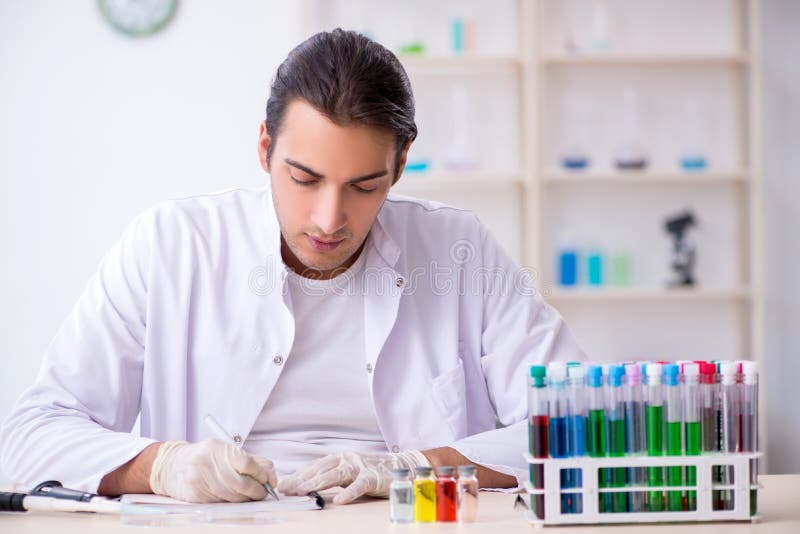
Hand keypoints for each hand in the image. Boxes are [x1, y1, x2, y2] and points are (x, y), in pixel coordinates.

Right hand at [149, 439, 276, 502]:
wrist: (172, 465)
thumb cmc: (205, 457)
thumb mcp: (226, 450)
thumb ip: (251, 460)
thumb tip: (271, 475)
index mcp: (217, 448)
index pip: (247, 463)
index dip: (262, 474)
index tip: (268, 480)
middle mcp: (206, 462)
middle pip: (241, 483)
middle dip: (257, 490)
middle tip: (263, 492)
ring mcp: (199, 479)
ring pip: (233, 496)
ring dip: (246, 498)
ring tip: (251, 496)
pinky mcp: (195, 495)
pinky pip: (221, 502)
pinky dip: (232, 502)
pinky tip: (234, 497)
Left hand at [277, 450, 429, 504]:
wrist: (401, 467)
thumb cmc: (371, 472)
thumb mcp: (347, 472)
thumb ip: (329, 476)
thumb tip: (305, 485)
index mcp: (339, 458)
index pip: (314, 466)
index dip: (298, 475)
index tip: (282, 485)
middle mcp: (347, 459)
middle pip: (320, 469)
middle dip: (301, 480)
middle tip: (286, 489)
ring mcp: (360, 467)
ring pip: (336, 474)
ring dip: (318, 483)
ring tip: (304, 492)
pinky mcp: (373, 478)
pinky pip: (359, 485)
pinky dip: (348, 492)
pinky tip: (338, 500)